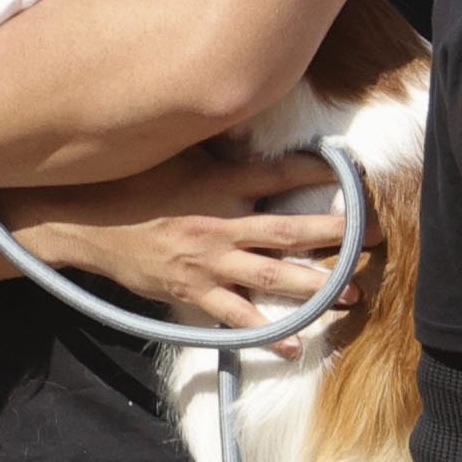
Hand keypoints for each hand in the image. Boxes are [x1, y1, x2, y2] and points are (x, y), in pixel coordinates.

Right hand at [8, 146, 382, 340]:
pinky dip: (269, 333)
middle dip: (340, 236)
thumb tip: (243, 119)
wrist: (82, 222)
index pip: (278, 175)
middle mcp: (219, 224)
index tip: (352, 173)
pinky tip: (298, 343)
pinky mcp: (192, 291)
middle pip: (292, 231)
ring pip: (274, 277)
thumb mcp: (170, 152)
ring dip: (318, 286)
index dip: (318, 173)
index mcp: (216, 184)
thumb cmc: (128, 183)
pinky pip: (237, 318)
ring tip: (352, 293)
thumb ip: (213, 145)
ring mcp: (208, 262)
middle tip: (378, 238)